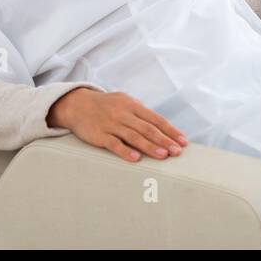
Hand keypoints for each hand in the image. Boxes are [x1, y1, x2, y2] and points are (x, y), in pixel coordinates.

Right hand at [48, 88, 186, 162]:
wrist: (77, 104)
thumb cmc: (106, 106)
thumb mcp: (125, 102)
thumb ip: (141, 114)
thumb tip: (161, 128)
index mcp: (133, 105)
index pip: (156, 119)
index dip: (170, 130)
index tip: (183, 141)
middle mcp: (124, 113)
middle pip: (148, 128)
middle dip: (164, 140)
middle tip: (177, 152)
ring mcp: (111, 124)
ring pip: (134, 136)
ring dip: (150, 147)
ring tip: (163, 155)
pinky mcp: (99, 135)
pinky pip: (114, 144)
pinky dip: (125, 151)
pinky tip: (136, 159)